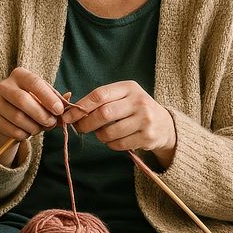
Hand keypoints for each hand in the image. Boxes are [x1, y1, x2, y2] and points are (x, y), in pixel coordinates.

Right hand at [0, 67, 64, 163]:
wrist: (10, 115)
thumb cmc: (33, 103)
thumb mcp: (45, 97)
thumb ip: (57, 99)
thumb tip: (67, 98)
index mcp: (19, 75)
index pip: (34, 82)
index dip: (48, 97)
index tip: (59, 110)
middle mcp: (4, 86)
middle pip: (22, 100)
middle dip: (41, 114)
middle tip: (52, 122)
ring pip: (18, 117)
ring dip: (35, 127)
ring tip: (41, 127)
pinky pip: (12, 130)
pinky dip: (25, 134)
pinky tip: (28, 131)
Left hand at [60, 80, 176, 163]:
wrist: (165, 124)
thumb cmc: (134, 109)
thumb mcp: (122, 97)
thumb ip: (100, 101)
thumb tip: (71, 112)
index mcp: (129, 87)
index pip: (99, 95)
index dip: (80, 107)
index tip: (67, 116)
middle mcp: (139, 101)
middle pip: (103, 114)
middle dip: (86, 124)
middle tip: (79, 128)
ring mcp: (145, 120)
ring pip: (109, 132)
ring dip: (100, 136)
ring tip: (102, 133)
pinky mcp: (148, 137)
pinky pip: (118, 144)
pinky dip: (110, 144)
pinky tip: (115, 139)